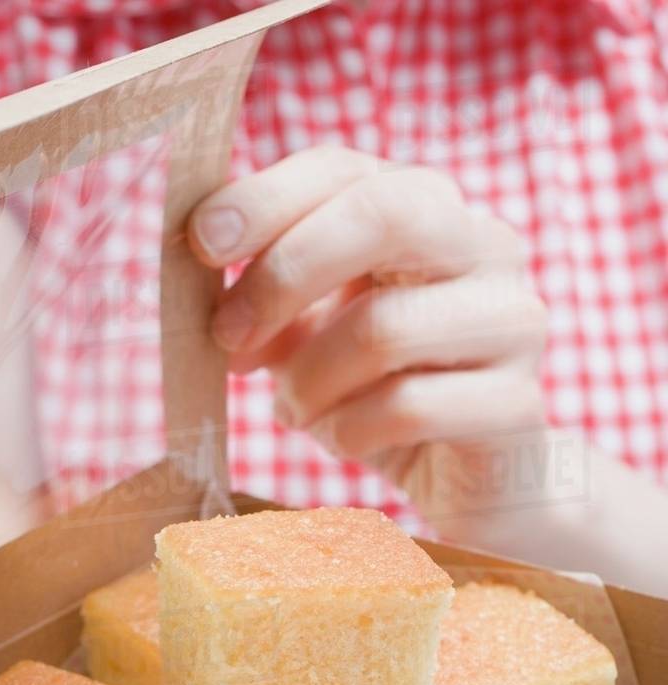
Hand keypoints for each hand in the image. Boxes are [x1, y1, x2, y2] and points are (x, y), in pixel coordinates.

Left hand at [188, 147, 546, 482]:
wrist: (469, 478)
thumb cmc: (383, 392)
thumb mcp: (313, 336)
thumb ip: (271, 300)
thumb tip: (208, 279)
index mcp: (430, 211)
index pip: (344, 170)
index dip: (265, 200)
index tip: (201, 245)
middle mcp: (486, 248)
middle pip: (385, 215)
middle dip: (286, 275)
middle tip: (230, 341)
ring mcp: (515, 321)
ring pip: (386, 329)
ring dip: (310, 382)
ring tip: (295, 412)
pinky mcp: (519, 401)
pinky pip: (408, 407)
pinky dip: (350, 431)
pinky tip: (342, 440)